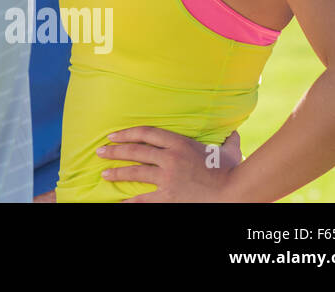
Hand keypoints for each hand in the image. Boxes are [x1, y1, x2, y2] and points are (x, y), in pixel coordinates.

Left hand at [98, 126, 242, 201]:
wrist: (234, 192)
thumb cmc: (233, 171)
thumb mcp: (229, 151)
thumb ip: (228, 141)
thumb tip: (234, 133)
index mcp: (179, 143)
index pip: (146, 133)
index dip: (127, 133)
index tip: (113, 135)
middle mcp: (169, 158)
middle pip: (135, 151)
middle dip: (115, 151)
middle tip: (100, 152)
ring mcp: (168, 177)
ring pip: (135, 172)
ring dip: (117, 172)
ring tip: (104, 174)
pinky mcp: (169, 196)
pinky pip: (144, 199)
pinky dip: (131, 200)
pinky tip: (120, 201)